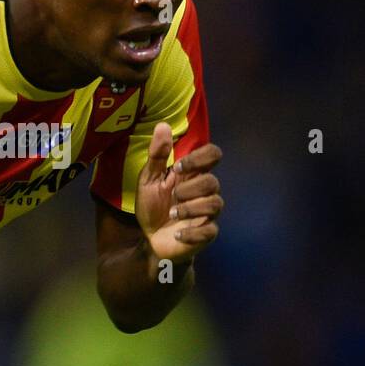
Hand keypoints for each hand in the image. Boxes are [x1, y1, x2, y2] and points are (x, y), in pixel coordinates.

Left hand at [135, 122, 222, 264]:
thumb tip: (163, 125)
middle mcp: (203, 192)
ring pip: (215, 204)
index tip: (178, 167)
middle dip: (191, 187)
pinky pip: (210, 230)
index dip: (200, 157)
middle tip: (174, 195)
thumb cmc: (153, 206)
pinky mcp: (206, 234)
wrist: (150, 240)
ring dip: (191, 208)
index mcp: (192, 174)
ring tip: (173, 213)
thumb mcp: (148, 180)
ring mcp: (206, 213)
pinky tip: (177, 232)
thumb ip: (157, 155)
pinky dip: (192, 232)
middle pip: (213, 181)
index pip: (212, 154)